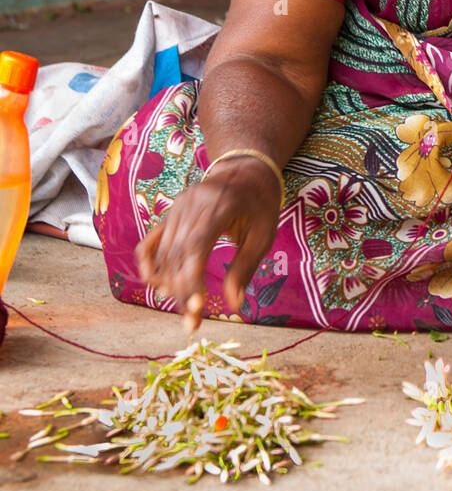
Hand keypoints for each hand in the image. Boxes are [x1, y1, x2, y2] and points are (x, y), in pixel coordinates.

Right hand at [135, 158, 281, 331]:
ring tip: (184, 311)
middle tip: (192, 321)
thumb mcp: (263, 234)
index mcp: (219, 205)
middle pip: (177, 254)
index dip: (191, 278)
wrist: (246, 168)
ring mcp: (177, 207)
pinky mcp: (171, 213)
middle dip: (182, 290)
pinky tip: (158, 286)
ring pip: (163, 253)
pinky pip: (152, 242)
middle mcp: (192, 204)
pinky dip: (151, 265)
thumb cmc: (260, 203)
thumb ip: (245, 267)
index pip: (196, 246)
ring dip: (170, 285)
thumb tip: (234, 305)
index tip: (196, 308)